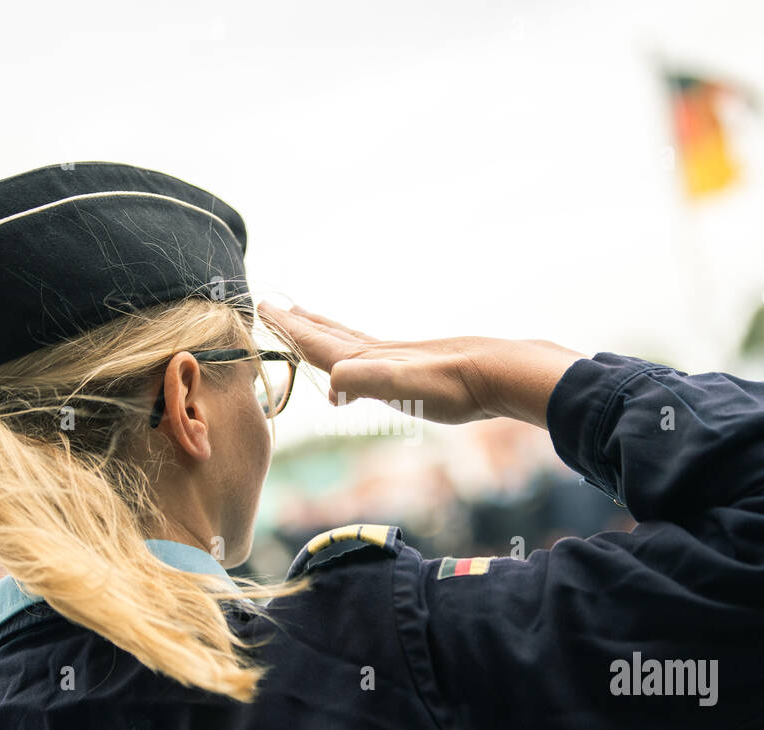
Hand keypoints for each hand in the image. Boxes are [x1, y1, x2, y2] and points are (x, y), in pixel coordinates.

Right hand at [258, 301, 583, 427]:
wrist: (499, 375)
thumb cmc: (453, 386)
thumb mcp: (404, 386)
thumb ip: (366, 381)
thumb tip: (331, 386)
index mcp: (367, 360)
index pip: (318, 342)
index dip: (290, 329)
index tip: (264, 308)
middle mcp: (378, 355)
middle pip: (330, 335)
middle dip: (301, 324)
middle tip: (277, 308)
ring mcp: (398, 361)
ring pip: (351, 344)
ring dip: (326, 333)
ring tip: (311, 322)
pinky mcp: (416, 373)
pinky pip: (372, 361)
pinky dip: (355, 358)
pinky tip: (363, 366)